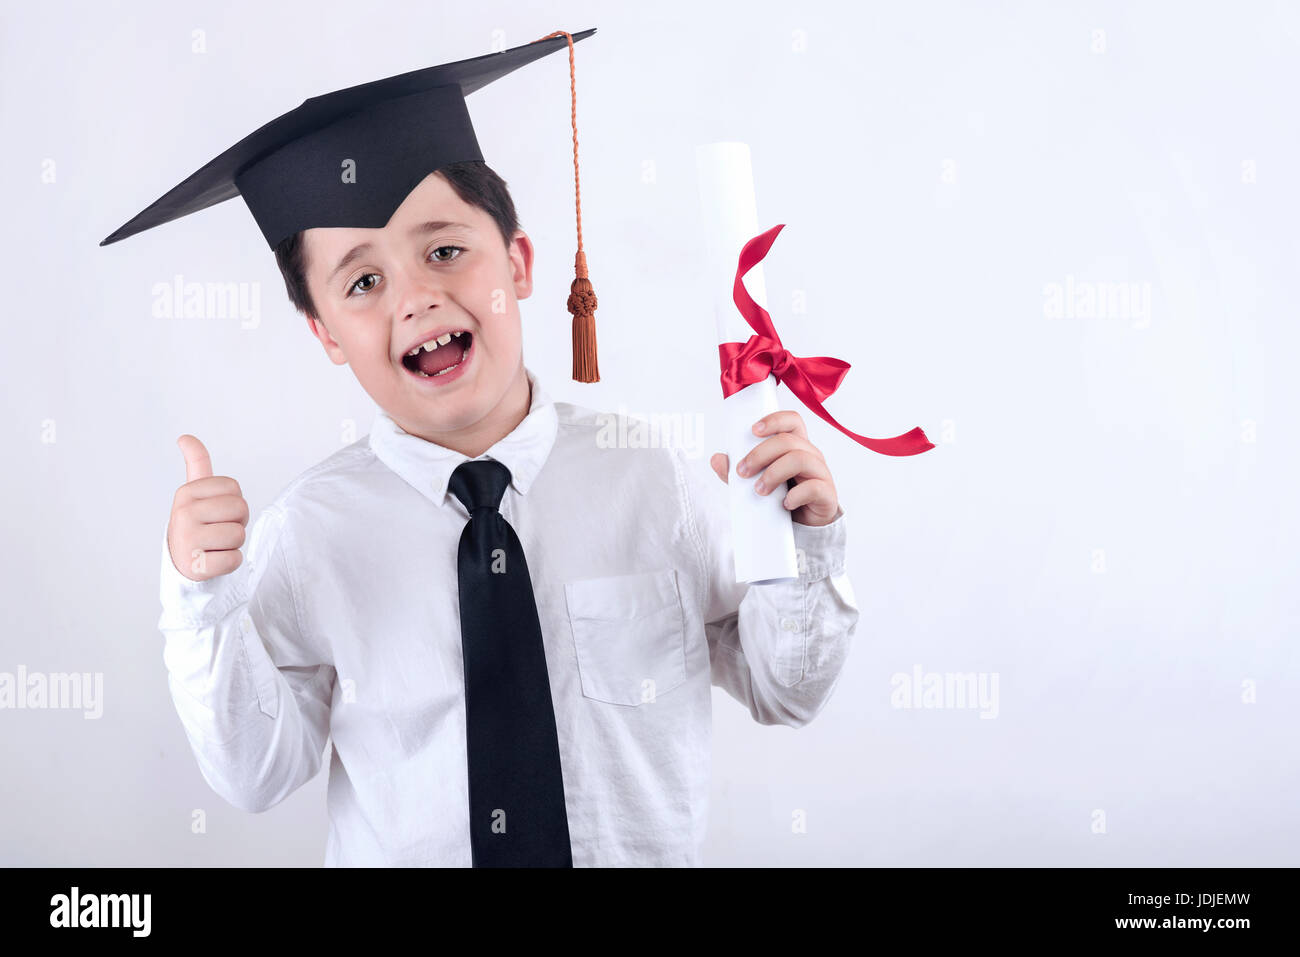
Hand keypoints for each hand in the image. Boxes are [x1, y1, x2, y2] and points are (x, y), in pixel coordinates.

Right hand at [167, 435, 249, 581]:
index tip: (216, 512)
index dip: (233, 501)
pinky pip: (234, 560)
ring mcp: (187, 540)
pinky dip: (229, 563)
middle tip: (218, 531)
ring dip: (233, 544)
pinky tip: (212, 562)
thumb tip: (185, 436)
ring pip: (239, 535)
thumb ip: (196, 463)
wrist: (181, 563)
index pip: (234, 488)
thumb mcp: (194, 493)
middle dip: (237, 522)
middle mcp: (182, 514)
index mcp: (186, 493)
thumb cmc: (197, 524)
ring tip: (214, 546)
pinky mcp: (196, 566)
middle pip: (240, 509)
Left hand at [709, 411, 841, 526]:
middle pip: (788, 440)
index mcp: (796, 446)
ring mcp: (821, 473)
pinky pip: (814, 487)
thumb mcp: (758, 482)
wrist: (805, 527)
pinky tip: (784, 504)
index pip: (792, 421)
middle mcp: (811, 455)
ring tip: (759, 491)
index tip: (753, 430)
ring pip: (800, 459)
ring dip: (774, 473)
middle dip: (760, 454)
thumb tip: (716, 459)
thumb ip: (737, 472)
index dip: (774, 420)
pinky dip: (795, 495)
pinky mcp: (826, 494)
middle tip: (742, 472)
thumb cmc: (782, 496)